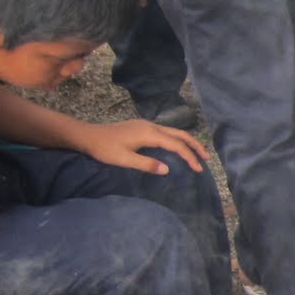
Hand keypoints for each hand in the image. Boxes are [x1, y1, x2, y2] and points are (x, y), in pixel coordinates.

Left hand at [79, 120, 208, 174]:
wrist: (87, 136)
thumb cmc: (104, 149)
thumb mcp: (124, 159)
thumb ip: (146, 164)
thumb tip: (167, 169)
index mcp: (149, 134)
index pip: (176, 144)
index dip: (189, 156)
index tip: (199, 169)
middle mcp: (151, 126)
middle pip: (180, 134)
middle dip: (195, 145)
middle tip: (206, 158)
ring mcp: (146, 125)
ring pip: (174, 132)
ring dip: (187, 142)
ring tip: (197, 153)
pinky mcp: (142, 127)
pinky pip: (166, 132)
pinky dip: (177, 140)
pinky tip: (177, 147)